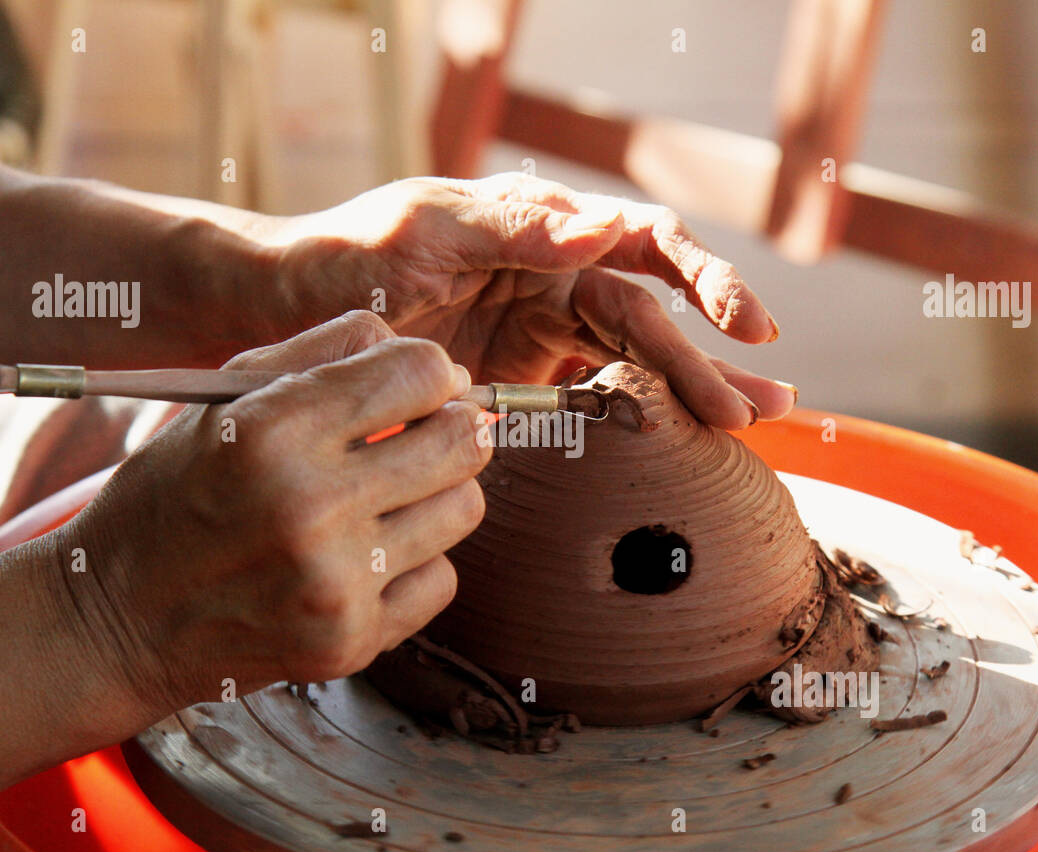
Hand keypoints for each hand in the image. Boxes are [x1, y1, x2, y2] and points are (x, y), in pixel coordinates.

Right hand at [53, 311, 490, 710]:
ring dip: (434, 496)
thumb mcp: (225, 399)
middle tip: (419, 437)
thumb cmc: (175, 493)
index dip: (431, 372)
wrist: (116, 621)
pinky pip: (441, 580)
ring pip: (464, 509)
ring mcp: (334, 584)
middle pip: (463, 442)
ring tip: (379, 501)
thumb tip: (445, 368)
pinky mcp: (349, 642)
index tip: (414, 388)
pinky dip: (413, 566)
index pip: (422, 372)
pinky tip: (360, 562)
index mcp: (272, 431)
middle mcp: (309, 508)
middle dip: (450, 428)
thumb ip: (330, 352)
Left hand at [263, 173, 796, 427]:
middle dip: (710, 358)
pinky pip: (592, 392)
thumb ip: (509, 227)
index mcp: (540, 228)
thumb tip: (602, 227)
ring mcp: (539, 329)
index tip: (743, 326)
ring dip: (693, 388)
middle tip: (760, 408)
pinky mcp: (521, 376)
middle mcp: (552, 274)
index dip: (704, 280)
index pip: (645, 245)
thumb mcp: (419, 230)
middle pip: (654, 313)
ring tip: (753, 422)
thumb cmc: (341, 258)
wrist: (278, 314)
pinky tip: (682, 438)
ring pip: (635, 356)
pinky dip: (639, 414)